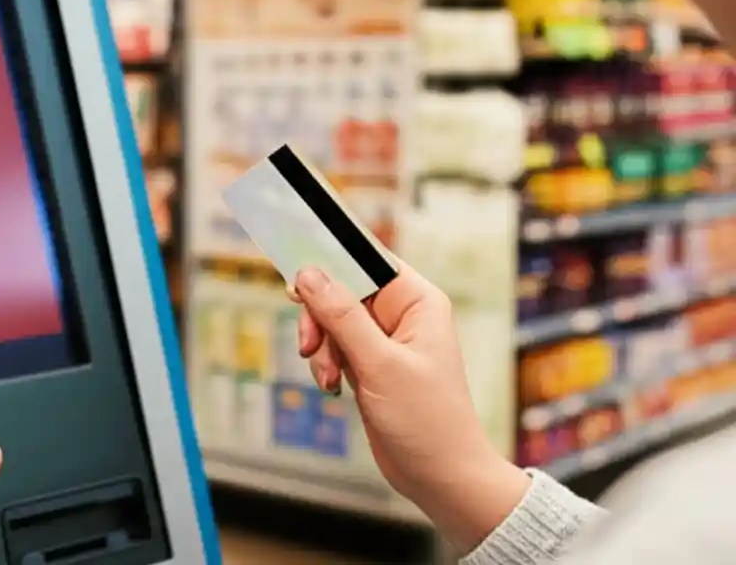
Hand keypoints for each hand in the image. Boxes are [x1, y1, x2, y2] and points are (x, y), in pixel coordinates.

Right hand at [289, 264, 528, 552]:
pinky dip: (325, 363)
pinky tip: (333, 387)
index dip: (330, 259)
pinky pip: (334, 346)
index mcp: (417, 301)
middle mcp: (401, 315)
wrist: (441, 476)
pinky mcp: (370, 364)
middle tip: (309, 344)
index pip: (366, 259)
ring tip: (327, 378)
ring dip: (321, 347)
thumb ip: (342, 316)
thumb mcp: (379, 364)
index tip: (295, 265)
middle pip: (340, 290)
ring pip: (332, 320)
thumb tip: (309, 274)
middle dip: (320, 318)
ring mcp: (383, 341)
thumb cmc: (428, 421)